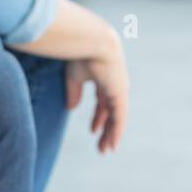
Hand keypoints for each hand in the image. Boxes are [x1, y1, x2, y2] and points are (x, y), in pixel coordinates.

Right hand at [65, 34, 129, 152]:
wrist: (89, 40)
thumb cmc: (79, 52)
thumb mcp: (74, 76)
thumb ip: (74, 92)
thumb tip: (72, 108)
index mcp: (104, 79)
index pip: (103, 103)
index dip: (98, 118)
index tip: (93, 131)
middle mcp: (115, 85)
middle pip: (113, 113)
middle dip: (107, 130)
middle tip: (102, 146)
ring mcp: (119, 90)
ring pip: (118, 118)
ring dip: (112, 135)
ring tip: (107, 150)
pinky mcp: (119, 94)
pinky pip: (120, 117)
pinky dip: (117, 131)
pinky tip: (113, 143)